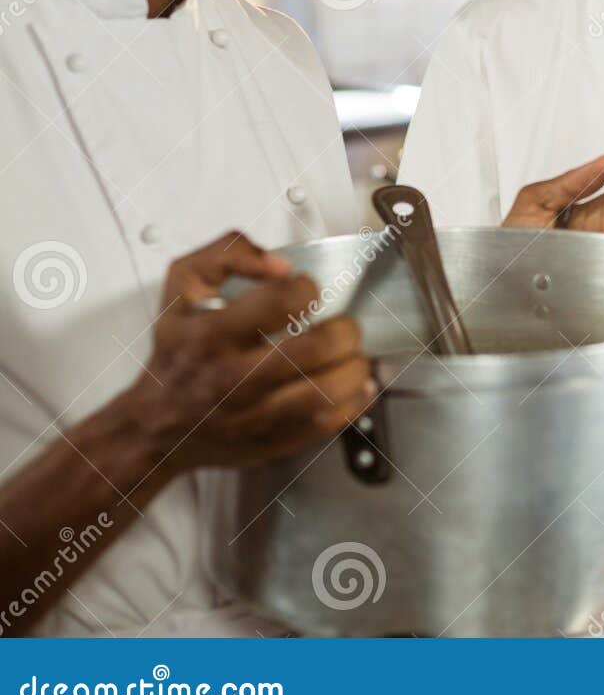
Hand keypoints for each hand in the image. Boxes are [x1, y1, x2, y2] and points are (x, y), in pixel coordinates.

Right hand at [131, 231, 374, 473]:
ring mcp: (257, 415)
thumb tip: (279, 264)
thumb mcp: (182, 285)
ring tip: (349, 353)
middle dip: (344, 329)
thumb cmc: (178, 351)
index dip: (307, 288)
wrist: (157, 421)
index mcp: (212, 336)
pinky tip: (354, 383)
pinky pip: (331, 423)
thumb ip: (228, 253)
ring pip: (329, 391)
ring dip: (355, 365)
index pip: (282, 302)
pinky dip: (355, 400)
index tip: (306, 291)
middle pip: (317, 348)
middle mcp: (234, 379)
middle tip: (341, 324)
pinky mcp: (275, 441)